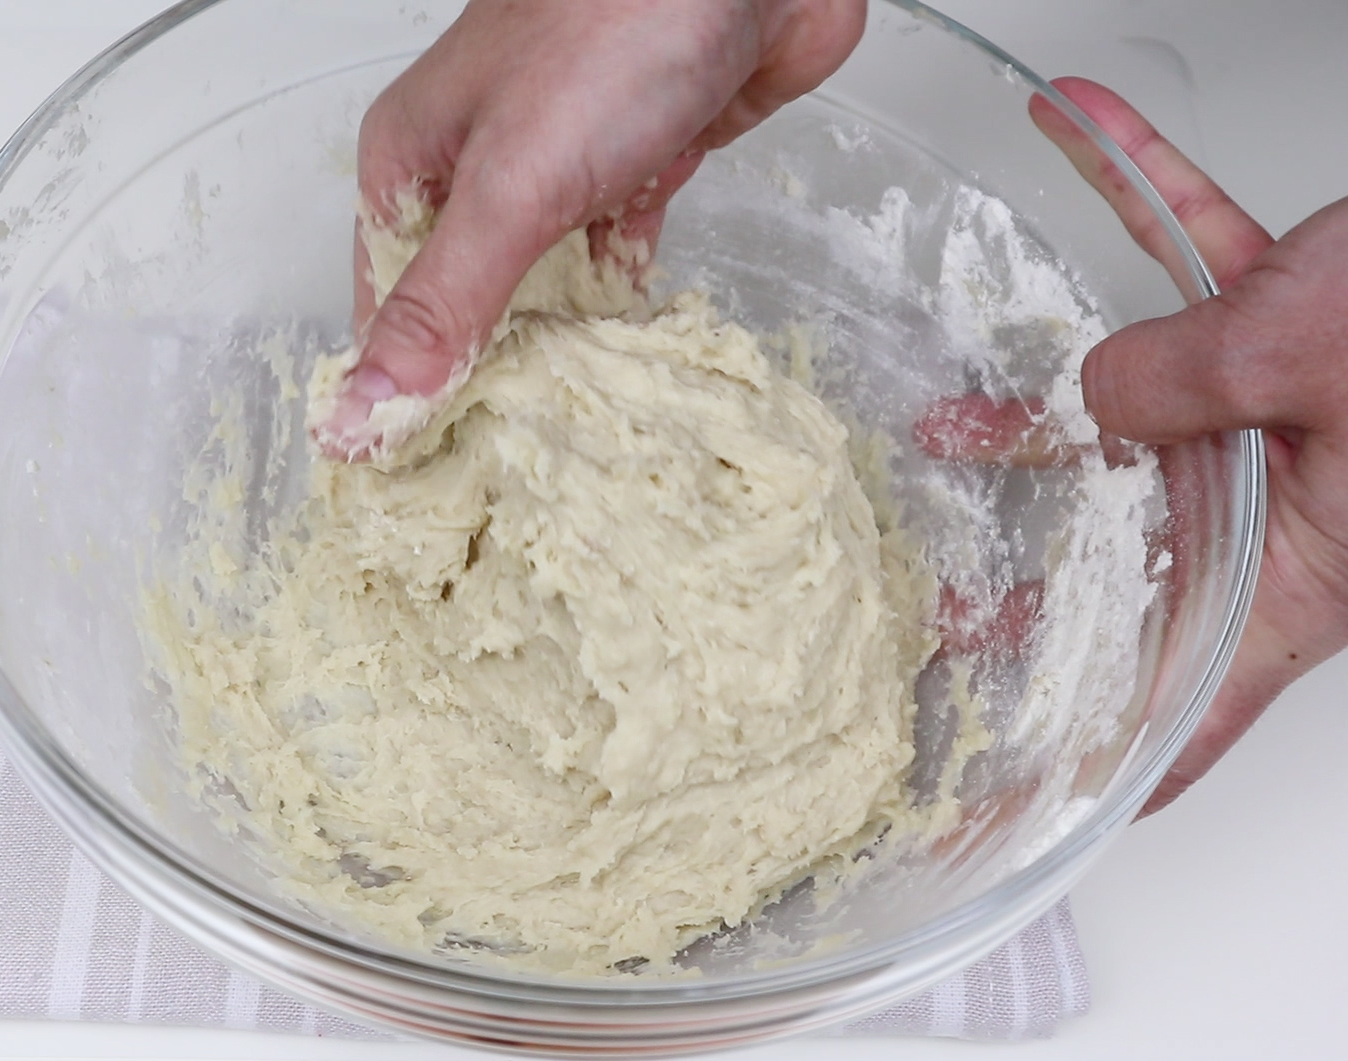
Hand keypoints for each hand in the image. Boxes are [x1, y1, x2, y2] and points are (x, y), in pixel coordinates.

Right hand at [315, 0, 866, 457]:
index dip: (400, 390)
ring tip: (569, 446)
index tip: (422, 478)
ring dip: (558, 350)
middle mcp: (479, 165)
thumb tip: (360, 413)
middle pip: (465, 302)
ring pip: (544, 286)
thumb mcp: (511, 185)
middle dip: (483, 379)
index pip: (386, 305)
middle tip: (505, 479)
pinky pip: (617, 257)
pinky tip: (634, 364)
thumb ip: (444, 303)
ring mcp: (563, 164)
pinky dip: (624, 307)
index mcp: (415, 162)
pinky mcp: (640, 162)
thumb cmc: (618, 26)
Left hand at [946, 77, 1347, 815]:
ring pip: (1133, 418)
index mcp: (1299, 575)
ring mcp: (1281, 417)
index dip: (1082, 771)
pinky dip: (1140, 193)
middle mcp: (1282, 509)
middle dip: (1024, 588)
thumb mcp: (1311, 367)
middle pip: (1124, 569)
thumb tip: (1079, 401)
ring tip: (940, 421)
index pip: (1175, 717)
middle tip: (925, 610)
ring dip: (1034, 406)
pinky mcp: (1293, 317)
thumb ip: (1172, 390)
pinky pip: (1195, 261)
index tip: (992, 806)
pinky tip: (1077, 126)